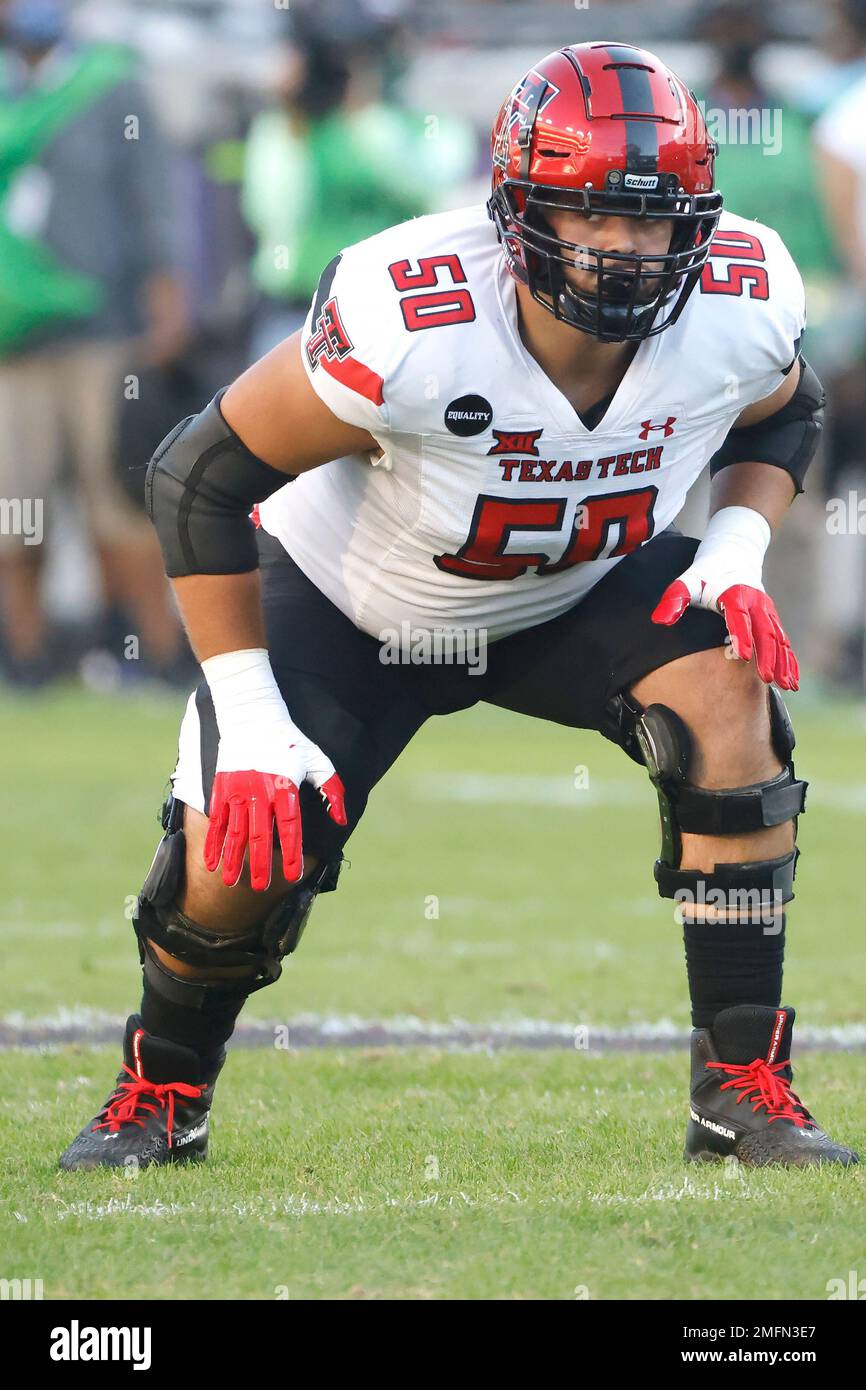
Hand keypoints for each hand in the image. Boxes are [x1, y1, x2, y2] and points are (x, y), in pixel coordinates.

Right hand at [204, 725, 346, 890]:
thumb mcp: (317, 760)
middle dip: (260, 865)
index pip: (290, 828)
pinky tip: (212, 863)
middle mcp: (260, 793)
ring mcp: (237, 792)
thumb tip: (342, 820)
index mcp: (285, 788)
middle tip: (260, 888)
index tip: (293, 875)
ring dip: (233, 860)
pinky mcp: (221, 789)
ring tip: (232, 883)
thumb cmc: (289, 741)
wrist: (252, 716)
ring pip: (235, 833)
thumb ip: (331, 790)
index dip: (291, 853)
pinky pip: (217, 822)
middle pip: (259, 837)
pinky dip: (213, 843)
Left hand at [652, 573, 798, 690]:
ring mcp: (767, 612)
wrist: (733, 556)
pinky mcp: (771, 620)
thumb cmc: (706, 574)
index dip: (742, 636)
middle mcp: (756, 603)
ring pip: (779, 639)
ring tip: (788, 686)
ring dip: (783, 662)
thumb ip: (675, 600)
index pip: (739, 617)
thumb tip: (660, 620)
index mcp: (735, 594)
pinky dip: (789, 661)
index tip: (743, 656)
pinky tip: (793, 681)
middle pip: (764, 631)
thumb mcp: (688, 582)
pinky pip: (783, 642)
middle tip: (767, 678)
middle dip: (767, 655)